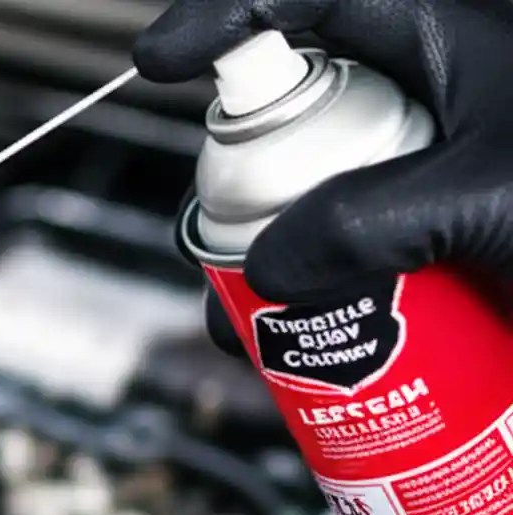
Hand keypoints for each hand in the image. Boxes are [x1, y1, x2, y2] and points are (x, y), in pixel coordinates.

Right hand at [135, 0, 512, 348]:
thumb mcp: (487, 199)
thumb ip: (367, 222)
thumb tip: (264, 269)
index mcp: (447, 38)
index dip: (224, 16)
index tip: (160, 62)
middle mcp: (425, 98)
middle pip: (292, 119)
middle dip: (235, 190)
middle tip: (216, 255)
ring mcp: (424, 170)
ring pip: (312, 196)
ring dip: (267, 268)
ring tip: (257, 339)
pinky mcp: (433, 234)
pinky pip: (351, 251)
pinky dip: (319, 301)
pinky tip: (310, 356)